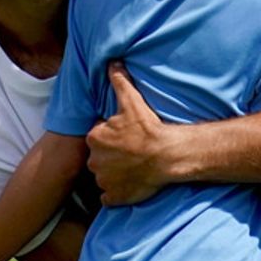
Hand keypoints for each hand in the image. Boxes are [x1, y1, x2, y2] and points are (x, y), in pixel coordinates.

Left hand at [85, 63, 173, 205]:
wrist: (166, 156)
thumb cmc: (149, 129)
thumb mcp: (132, 102)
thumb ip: (119, 82)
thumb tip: (112, 63)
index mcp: (94, 138)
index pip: (98, 138)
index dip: (112, 138)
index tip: (126, 138)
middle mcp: (94, 161)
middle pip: (99, 158)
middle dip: (111, 157)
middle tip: (130, 154)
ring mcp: (103, 181)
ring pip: (104, 177)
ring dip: (114, 174)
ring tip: (133, 168)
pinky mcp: (113, 197)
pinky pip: (109, 197)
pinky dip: (117, 193)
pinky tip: (130, 184)